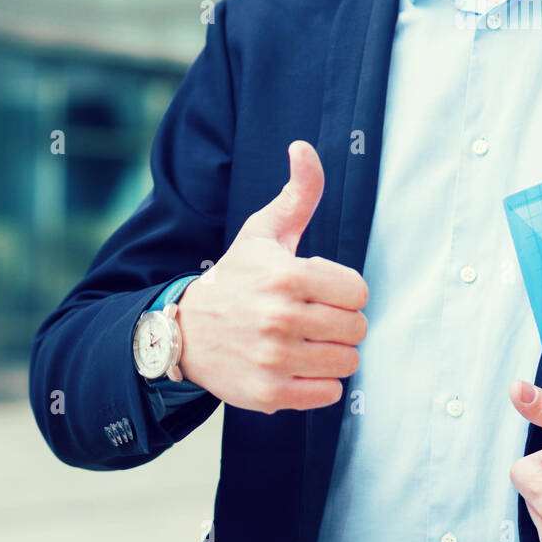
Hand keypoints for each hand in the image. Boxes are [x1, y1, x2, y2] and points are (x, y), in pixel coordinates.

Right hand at [175, 141, 367, 413]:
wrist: (183, 331)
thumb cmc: (236, 277)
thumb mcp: (264, 231)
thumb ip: (298, 192)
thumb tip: (303, 147)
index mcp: (287, 275)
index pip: (358, 292)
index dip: (343, 290)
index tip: (319, 290)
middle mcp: (281, 318)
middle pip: (357, 328)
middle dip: (341, 322)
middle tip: (313, 318)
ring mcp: (274, 359)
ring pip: (347, 362)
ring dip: (333, 354)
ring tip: (307, 342)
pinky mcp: (268, 393)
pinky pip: (327, 395)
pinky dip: (319, 384)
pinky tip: (297, 367)